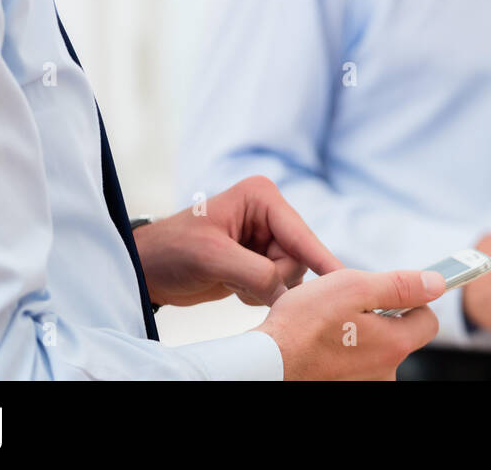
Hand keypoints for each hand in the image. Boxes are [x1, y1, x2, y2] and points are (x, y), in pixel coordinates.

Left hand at [134, 175, 342, 306]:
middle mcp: (269, 215)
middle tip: (240, 282)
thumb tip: (287, 293)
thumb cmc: (171, 251)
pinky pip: (277, 285)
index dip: (322, 259)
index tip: (344, 280)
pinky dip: (257, 293)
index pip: (300, 234)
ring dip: (263, 287)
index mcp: (262, 197)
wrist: (147, 270)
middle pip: (298, 258)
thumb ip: (256, 272)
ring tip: (231, 281)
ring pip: (290, 275)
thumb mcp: (212, 257)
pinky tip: (232, 287)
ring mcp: (265, 239)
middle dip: (273, 278)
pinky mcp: (259, 261)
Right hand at [256, 268, 444, 379]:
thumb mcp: (353, 288)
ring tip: (328, 329)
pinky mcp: (343, 388)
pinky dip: (342, 356)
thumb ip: (400, 285)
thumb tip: (437, 283)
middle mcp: (385, 373)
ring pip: (373, 353)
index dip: (413, 302)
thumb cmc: (302, 325)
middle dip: (380, 320)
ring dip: (358, 338)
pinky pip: (354, 367)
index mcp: (394, 345)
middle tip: (347, 309)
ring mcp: (364, 385)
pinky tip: (321, 346)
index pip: (428, 322)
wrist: (266, 364)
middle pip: (399, 338)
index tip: (391, 295)